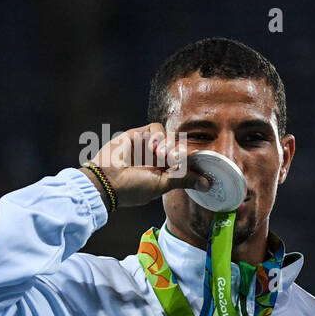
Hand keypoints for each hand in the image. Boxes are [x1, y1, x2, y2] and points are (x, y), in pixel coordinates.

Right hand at [82, 122, 207, 209]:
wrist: (107, 180)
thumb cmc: (133, 188)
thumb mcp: (163, 185)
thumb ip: (185, 180)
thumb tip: (208, 184)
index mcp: (166, 173)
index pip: (186, 162)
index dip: (193, 161)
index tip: (199, 164)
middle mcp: (159, 159)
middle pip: (180, 147)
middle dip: (181, 152)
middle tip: (174, 160)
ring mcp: (149, 146)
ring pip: (171, 136)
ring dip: (170, 144)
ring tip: (161, 155)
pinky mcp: (139, 135)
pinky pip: (157, 127)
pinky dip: (159, 135)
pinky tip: (153, 147)